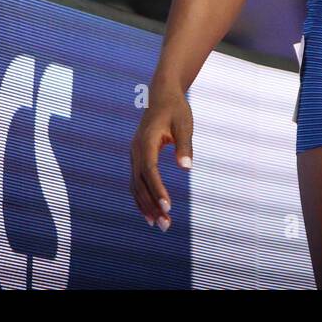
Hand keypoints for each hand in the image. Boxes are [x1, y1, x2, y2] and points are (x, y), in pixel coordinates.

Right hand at [130, 83, 193, 231]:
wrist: (162, 94)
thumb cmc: (176, 108)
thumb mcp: (184, 124)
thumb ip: (184, 146)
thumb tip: (187, 168)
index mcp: (146, 141)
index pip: (150, 171)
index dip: (157, 190)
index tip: (168, 207)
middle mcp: (136, 151)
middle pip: (140, 183)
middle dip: (152, 206)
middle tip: (166, 226)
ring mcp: (134, 155)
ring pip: (136, 186)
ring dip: (146, 206)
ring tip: (160, 225)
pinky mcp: (137, 158)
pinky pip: (136, 182)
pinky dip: (142, 198)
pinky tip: (151, 213)